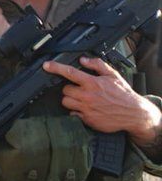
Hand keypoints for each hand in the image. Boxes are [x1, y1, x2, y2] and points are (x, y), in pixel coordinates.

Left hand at [43, 56, 161, 145]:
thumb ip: (98, 65)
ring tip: (81, 99)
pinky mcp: (86, 119)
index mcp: (93, 83)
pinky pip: (72, 114)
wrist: (133, 113)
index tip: (46, 65)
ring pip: (65, 102)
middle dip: (69, 89)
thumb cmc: (123, 94)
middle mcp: (87, 95)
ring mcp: (86, 108)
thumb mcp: (113, 75)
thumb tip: (83, 60)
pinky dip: (75, 111)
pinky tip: (85, 109)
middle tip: (79, 89)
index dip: (56, 68)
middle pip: (64, 90)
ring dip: (70, 100)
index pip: (70, 72)